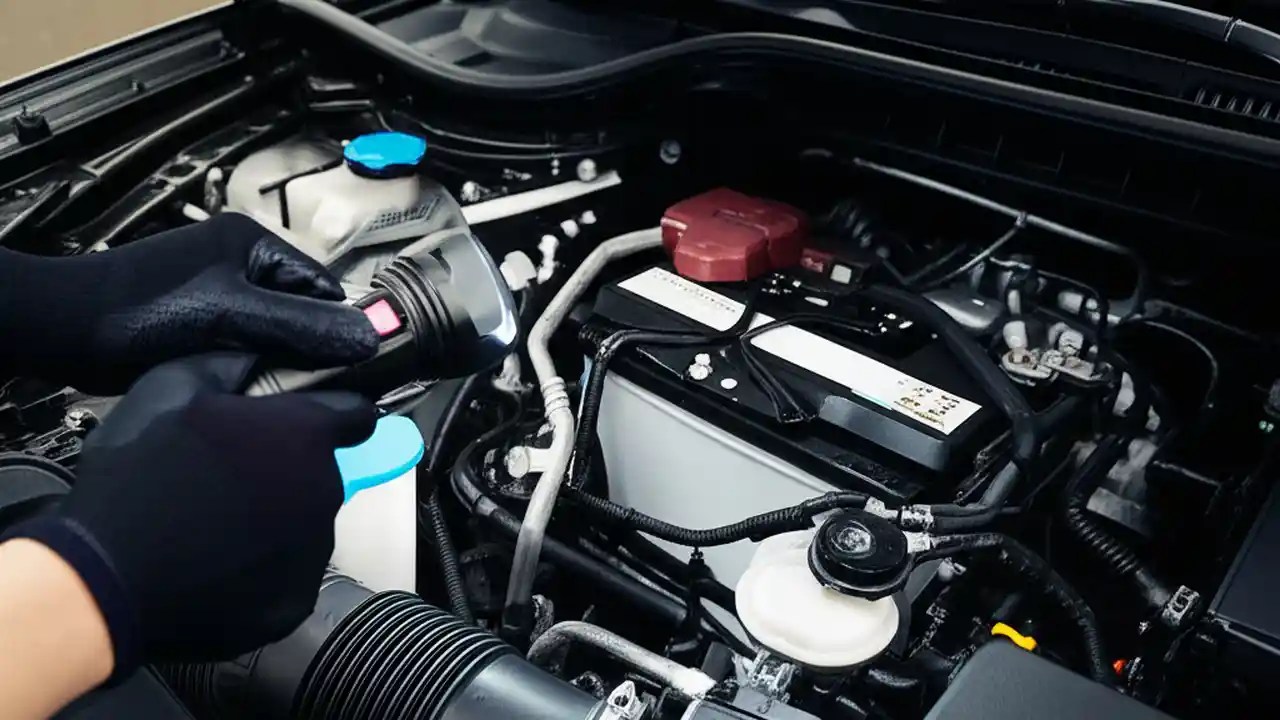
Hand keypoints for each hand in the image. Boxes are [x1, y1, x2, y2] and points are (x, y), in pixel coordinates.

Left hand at [0, 213, 378, 392]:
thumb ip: (301, 326)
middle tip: (312, 385)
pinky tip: (248, 390)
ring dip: (278, 362)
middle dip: (307, 347)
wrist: (65, 331)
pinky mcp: (201, 326)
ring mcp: (220, 296)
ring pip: (276, 336)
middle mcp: (241, 265)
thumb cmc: (142, 308)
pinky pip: (247, 349)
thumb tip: (369, 338)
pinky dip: (252, 369)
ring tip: (275, 388)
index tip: (352, 366)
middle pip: (302, 313)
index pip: (324, 287)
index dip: (337, 326)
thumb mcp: (232, 313)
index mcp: (253, 243)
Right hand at [0, 353, 375, 675]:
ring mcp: (314, 551)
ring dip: (273, 522)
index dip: (332, 413)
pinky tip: (214, 564)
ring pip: (305, 525)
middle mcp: (325, 490)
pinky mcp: (296, 601)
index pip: (355, 413)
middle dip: (286, 471)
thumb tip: (261, 354)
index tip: (304, 422)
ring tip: (211, 525)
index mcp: (304, 435)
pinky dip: (260, 572)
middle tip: (227, 479)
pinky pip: (287, 576)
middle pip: (322, 473)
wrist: (106, 577)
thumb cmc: (136, 477)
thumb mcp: (173, 386)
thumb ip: (233, 364)